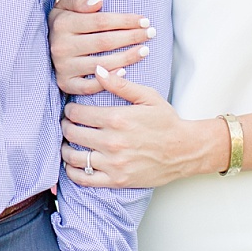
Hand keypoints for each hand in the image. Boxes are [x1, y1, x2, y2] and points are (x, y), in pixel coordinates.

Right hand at [49, 0, 155, 94]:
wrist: (40, 47)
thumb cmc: (61, 24)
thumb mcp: (63, 6)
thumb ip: (79, 1)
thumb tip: (98, 3)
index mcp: (62, 24)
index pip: (101, 21)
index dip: (125, 20)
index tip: (144, 20)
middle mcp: (61, 46)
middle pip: (105, 42)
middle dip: (132, 37)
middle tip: (151, 33)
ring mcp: (63, 67)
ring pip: (102, 63)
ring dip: (127, 57)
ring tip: (145, 50)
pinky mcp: (65, 83)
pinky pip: (91, 86)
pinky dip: (109, 80)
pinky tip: (125, 71)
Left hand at [61, 67, 224, 187]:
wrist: (185, 150)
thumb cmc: (167, 122)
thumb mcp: (147, 96)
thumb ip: (119, 84)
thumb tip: (97, 70)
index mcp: (116, 118)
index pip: (77, 113)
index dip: (70, 110)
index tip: (71, 110)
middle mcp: (112, 141)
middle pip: (72, 132)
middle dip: (66, 126)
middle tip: (69, 124)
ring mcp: (114, 163)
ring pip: (74, 156)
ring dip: (66, 148)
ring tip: (68, 143)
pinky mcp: (117, 180)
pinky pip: (84, 179)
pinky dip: (73, 171)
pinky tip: (74, 164)